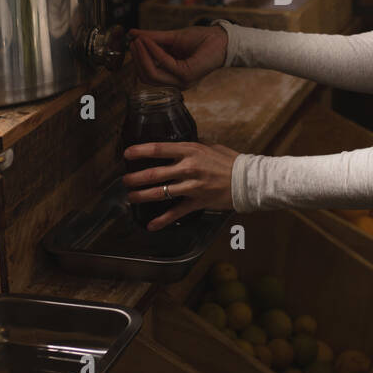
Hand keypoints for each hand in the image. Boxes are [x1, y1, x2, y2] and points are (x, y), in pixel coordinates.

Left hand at [121, 139, 239, 229]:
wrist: (248, 180)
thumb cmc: (231, 161)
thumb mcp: (210, 146)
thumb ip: (193, 147)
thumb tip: (180, 146)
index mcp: (190, 150)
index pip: (159, 149)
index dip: (140, 151)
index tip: (127, 154)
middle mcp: (188, 168)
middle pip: (154, 173)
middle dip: (135, 178)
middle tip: (125, 181)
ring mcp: (192, 186)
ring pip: (160, 193)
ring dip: (142, 196)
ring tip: (131, 197)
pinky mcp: (197, 202)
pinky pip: (176, 212)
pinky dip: (162, 220)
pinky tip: (151, 225)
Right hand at [126, 25, 226, 87]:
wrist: (221, 38)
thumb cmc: (200, 39)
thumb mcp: (171, 38)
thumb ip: (152, 38)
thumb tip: (132, 34)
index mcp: (173, 76)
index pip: (147, 75)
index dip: (137, 60)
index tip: (130, 43)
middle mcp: (177, 82)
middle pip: (147, 77)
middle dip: (137, 59)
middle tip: (132, 42)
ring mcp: (182, 81)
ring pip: (152, 74)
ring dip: (143, 56)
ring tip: (138, 40)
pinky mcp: (187, 74)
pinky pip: (164, 64)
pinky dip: (154, 52)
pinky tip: (149, 41)